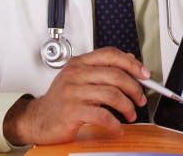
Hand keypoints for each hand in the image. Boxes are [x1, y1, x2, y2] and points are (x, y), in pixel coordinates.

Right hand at [2, 47, 149, 145]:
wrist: (37, 119)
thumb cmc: (61, 100)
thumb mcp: (79, 78)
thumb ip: (103, 68)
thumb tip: (129, 59)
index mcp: (79, 63)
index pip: (110, 54)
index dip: (132, 63)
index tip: (145, 74)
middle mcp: (75, 74)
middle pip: (115, 74)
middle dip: (135, 88)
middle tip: (140, 99)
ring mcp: (72, 92)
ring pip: (112, 94)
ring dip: (127, 107)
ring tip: (130, 114)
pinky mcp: (72, 111)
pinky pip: (102, 115)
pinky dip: (115, 124)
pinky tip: (117, 127)